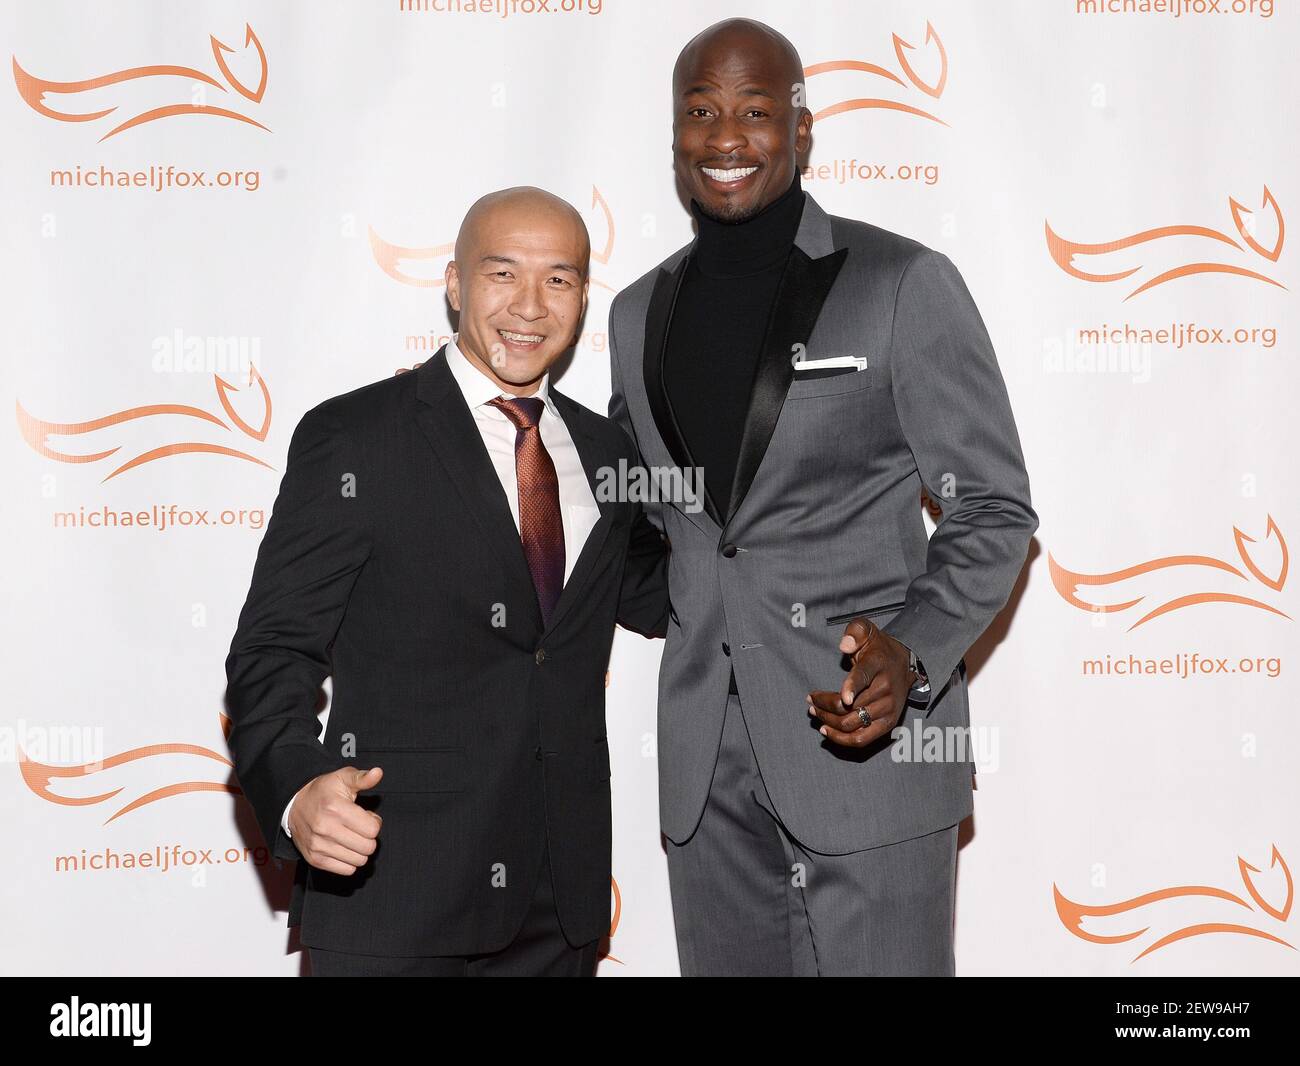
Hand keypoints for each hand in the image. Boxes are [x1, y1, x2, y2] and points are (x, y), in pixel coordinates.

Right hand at [287, 766, 383, 874]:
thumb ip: (362, 778)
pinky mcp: (315, 859)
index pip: (373, 829)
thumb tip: (378, 773)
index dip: (374, 822)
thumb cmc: (323, 791)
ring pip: (359, 860)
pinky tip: (344, 846)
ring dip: (360, 849)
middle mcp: (326, 829)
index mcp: (336, 808)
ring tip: (351, 835)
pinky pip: (347, 870)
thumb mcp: (342, 778)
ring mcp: (319, 846)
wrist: (295, 805)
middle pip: (368, 847)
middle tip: (359, 827)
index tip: (366, 816)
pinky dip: (350, 860)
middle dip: (369, 837)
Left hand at [806, 618, 915, 747]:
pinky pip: (862, 739)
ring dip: (828, 721)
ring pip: (852, 724)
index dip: (852, 688)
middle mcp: (886, 690)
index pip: (863, 677)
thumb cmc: (878, 648)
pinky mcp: (888, 724)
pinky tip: (826, 730)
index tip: (843, 698)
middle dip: (824, 705)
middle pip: (850, 706)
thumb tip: (844, 645)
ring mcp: (888, 709)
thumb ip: (855, 632)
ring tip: (815, 712)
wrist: (904, 663)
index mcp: (878, 664)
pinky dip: (842, 739)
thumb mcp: (867, 631)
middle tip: (810, 700)